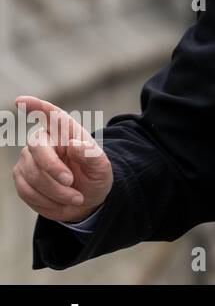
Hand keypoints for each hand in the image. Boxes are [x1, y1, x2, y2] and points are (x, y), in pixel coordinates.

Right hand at [11, 96, 112, 223]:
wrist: (86, 199)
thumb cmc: (95, 177)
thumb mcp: (102, 168)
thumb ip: (92, 155)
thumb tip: (75, 145)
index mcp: (66, 132)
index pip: (50, 114)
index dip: (35, 107)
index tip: (21, 101)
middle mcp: (44, 142)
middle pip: (36, 147)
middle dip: (52, 167)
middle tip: (71, 182)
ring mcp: (28, 159)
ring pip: (32, 173)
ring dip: (55, 191)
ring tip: (76, 198)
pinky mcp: (21, 178)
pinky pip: (27, 190)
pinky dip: (46, 201)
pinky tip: (62, 203)